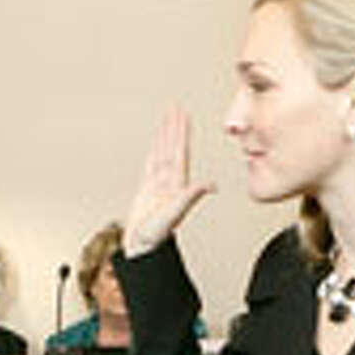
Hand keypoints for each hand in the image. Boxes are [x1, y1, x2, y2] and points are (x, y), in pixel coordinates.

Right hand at [122, 105, 214, 255]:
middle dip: (174, 126)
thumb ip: (190, 196)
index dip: (180, 131)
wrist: (142, 248)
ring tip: (166, 119)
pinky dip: (154, 151)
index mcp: (177, 182)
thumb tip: (212, 184)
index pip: (179, 149)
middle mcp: (170, 180)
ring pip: (162, 152)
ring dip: (165, 135)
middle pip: (172, 146)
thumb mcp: (175, 212)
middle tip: (175, 107)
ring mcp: (159, 184)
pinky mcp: (147, 190)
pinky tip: (156, 144)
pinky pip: (151, 163)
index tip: (182, 113)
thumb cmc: (156, 235)